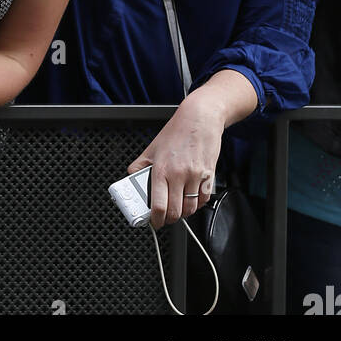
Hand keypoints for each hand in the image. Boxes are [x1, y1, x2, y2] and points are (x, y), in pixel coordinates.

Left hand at [127, 94, 222, 227]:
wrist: (200, 119)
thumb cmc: (177, 131)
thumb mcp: (152, 147)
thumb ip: (140, 165)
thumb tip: (132, 178)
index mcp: (161, 169)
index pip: (158, 205)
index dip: (156, 220)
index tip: (155, 222)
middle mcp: (179, 174)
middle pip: (175, 212)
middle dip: (169, 219)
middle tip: (165, 216)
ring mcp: (195, 176)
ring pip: (190, 208)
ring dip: (183, 212)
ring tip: (177, 207)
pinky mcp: (209, 176)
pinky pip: (203, 199)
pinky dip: (197, 204)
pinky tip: (191, 198)